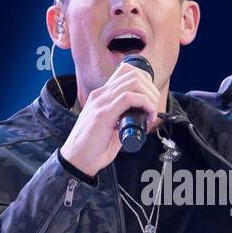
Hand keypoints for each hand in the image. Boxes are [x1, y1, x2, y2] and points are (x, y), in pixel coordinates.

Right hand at [59, 62, 163, 177]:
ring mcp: (101, 102)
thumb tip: (141, 119)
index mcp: (101, 96)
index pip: (125, 72)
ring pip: (133, 82)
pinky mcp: (104, 113)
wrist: (77, 160)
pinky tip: (148, 116)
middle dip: (151, 88)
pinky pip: (129, 98)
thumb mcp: (111, 127)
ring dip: (150, 95)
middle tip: (154, 107)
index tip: (151, 98)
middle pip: (133, 74)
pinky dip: (145, 104)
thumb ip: (123, 119)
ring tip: (152, 111)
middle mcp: (100, 94)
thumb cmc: (92, 147)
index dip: (144, 81)